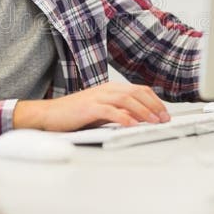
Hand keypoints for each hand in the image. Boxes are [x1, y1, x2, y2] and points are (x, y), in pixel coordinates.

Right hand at [13, 83, 170, 131]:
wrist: (49, 114)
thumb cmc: (74, 115)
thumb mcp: (101, 112)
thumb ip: (118, 113)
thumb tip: (139, 119)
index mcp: (110, 88)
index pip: (138, 90)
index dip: (154, 100)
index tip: (164, 113)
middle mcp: (106, 89)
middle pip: (136, 93)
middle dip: (154, 106)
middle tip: (164, 118)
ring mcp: (97, 97)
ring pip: (126, 100)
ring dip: (143, 111)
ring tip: (154, 121)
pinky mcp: (88, 107)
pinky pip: (110, 110)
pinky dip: (123, 117)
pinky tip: (132, 124)